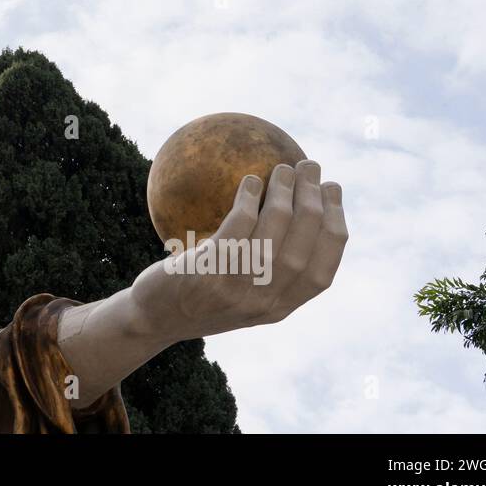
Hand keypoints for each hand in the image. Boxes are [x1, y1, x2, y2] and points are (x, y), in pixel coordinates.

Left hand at [130, 160, 347, 342]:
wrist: (152, 318)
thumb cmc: (195, 294)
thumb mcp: (239, 291)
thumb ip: (267, 267)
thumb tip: (292, 208)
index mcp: (278, 309)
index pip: (322, 273)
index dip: (334, 228)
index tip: (333, 193)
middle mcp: (262, 304)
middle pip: (301, 250)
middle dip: (313, 204)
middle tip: (310, 167)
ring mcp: (235, 291)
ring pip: (272, 237)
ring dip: (283, 196)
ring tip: (282, 168)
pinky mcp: (207, 275)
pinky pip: (235, 231)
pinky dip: (247, 202)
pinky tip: (249, 181)